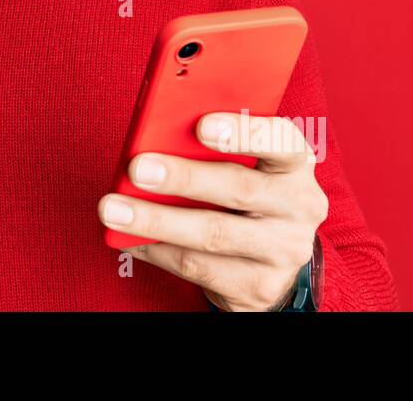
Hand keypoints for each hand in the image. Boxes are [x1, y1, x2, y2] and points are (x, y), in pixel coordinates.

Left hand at [97, 112, 327, 310]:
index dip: (243, 132)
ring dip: (156, 221)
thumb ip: (210, 147)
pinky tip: (130, 239)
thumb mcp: (243, 163)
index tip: (201, 125)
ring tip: (114, 210)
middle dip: (182, 178)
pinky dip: (158, 251)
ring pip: (213, 234)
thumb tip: (155, 139)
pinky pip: (199, 268)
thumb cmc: (243, 192)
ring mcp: (283, 251)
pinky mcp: (259, 287)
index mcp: (295, 164)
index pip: (281, 140)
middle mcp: (299, 207)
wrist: (270, 258)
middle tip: (137, 169)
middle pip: (239, 189)